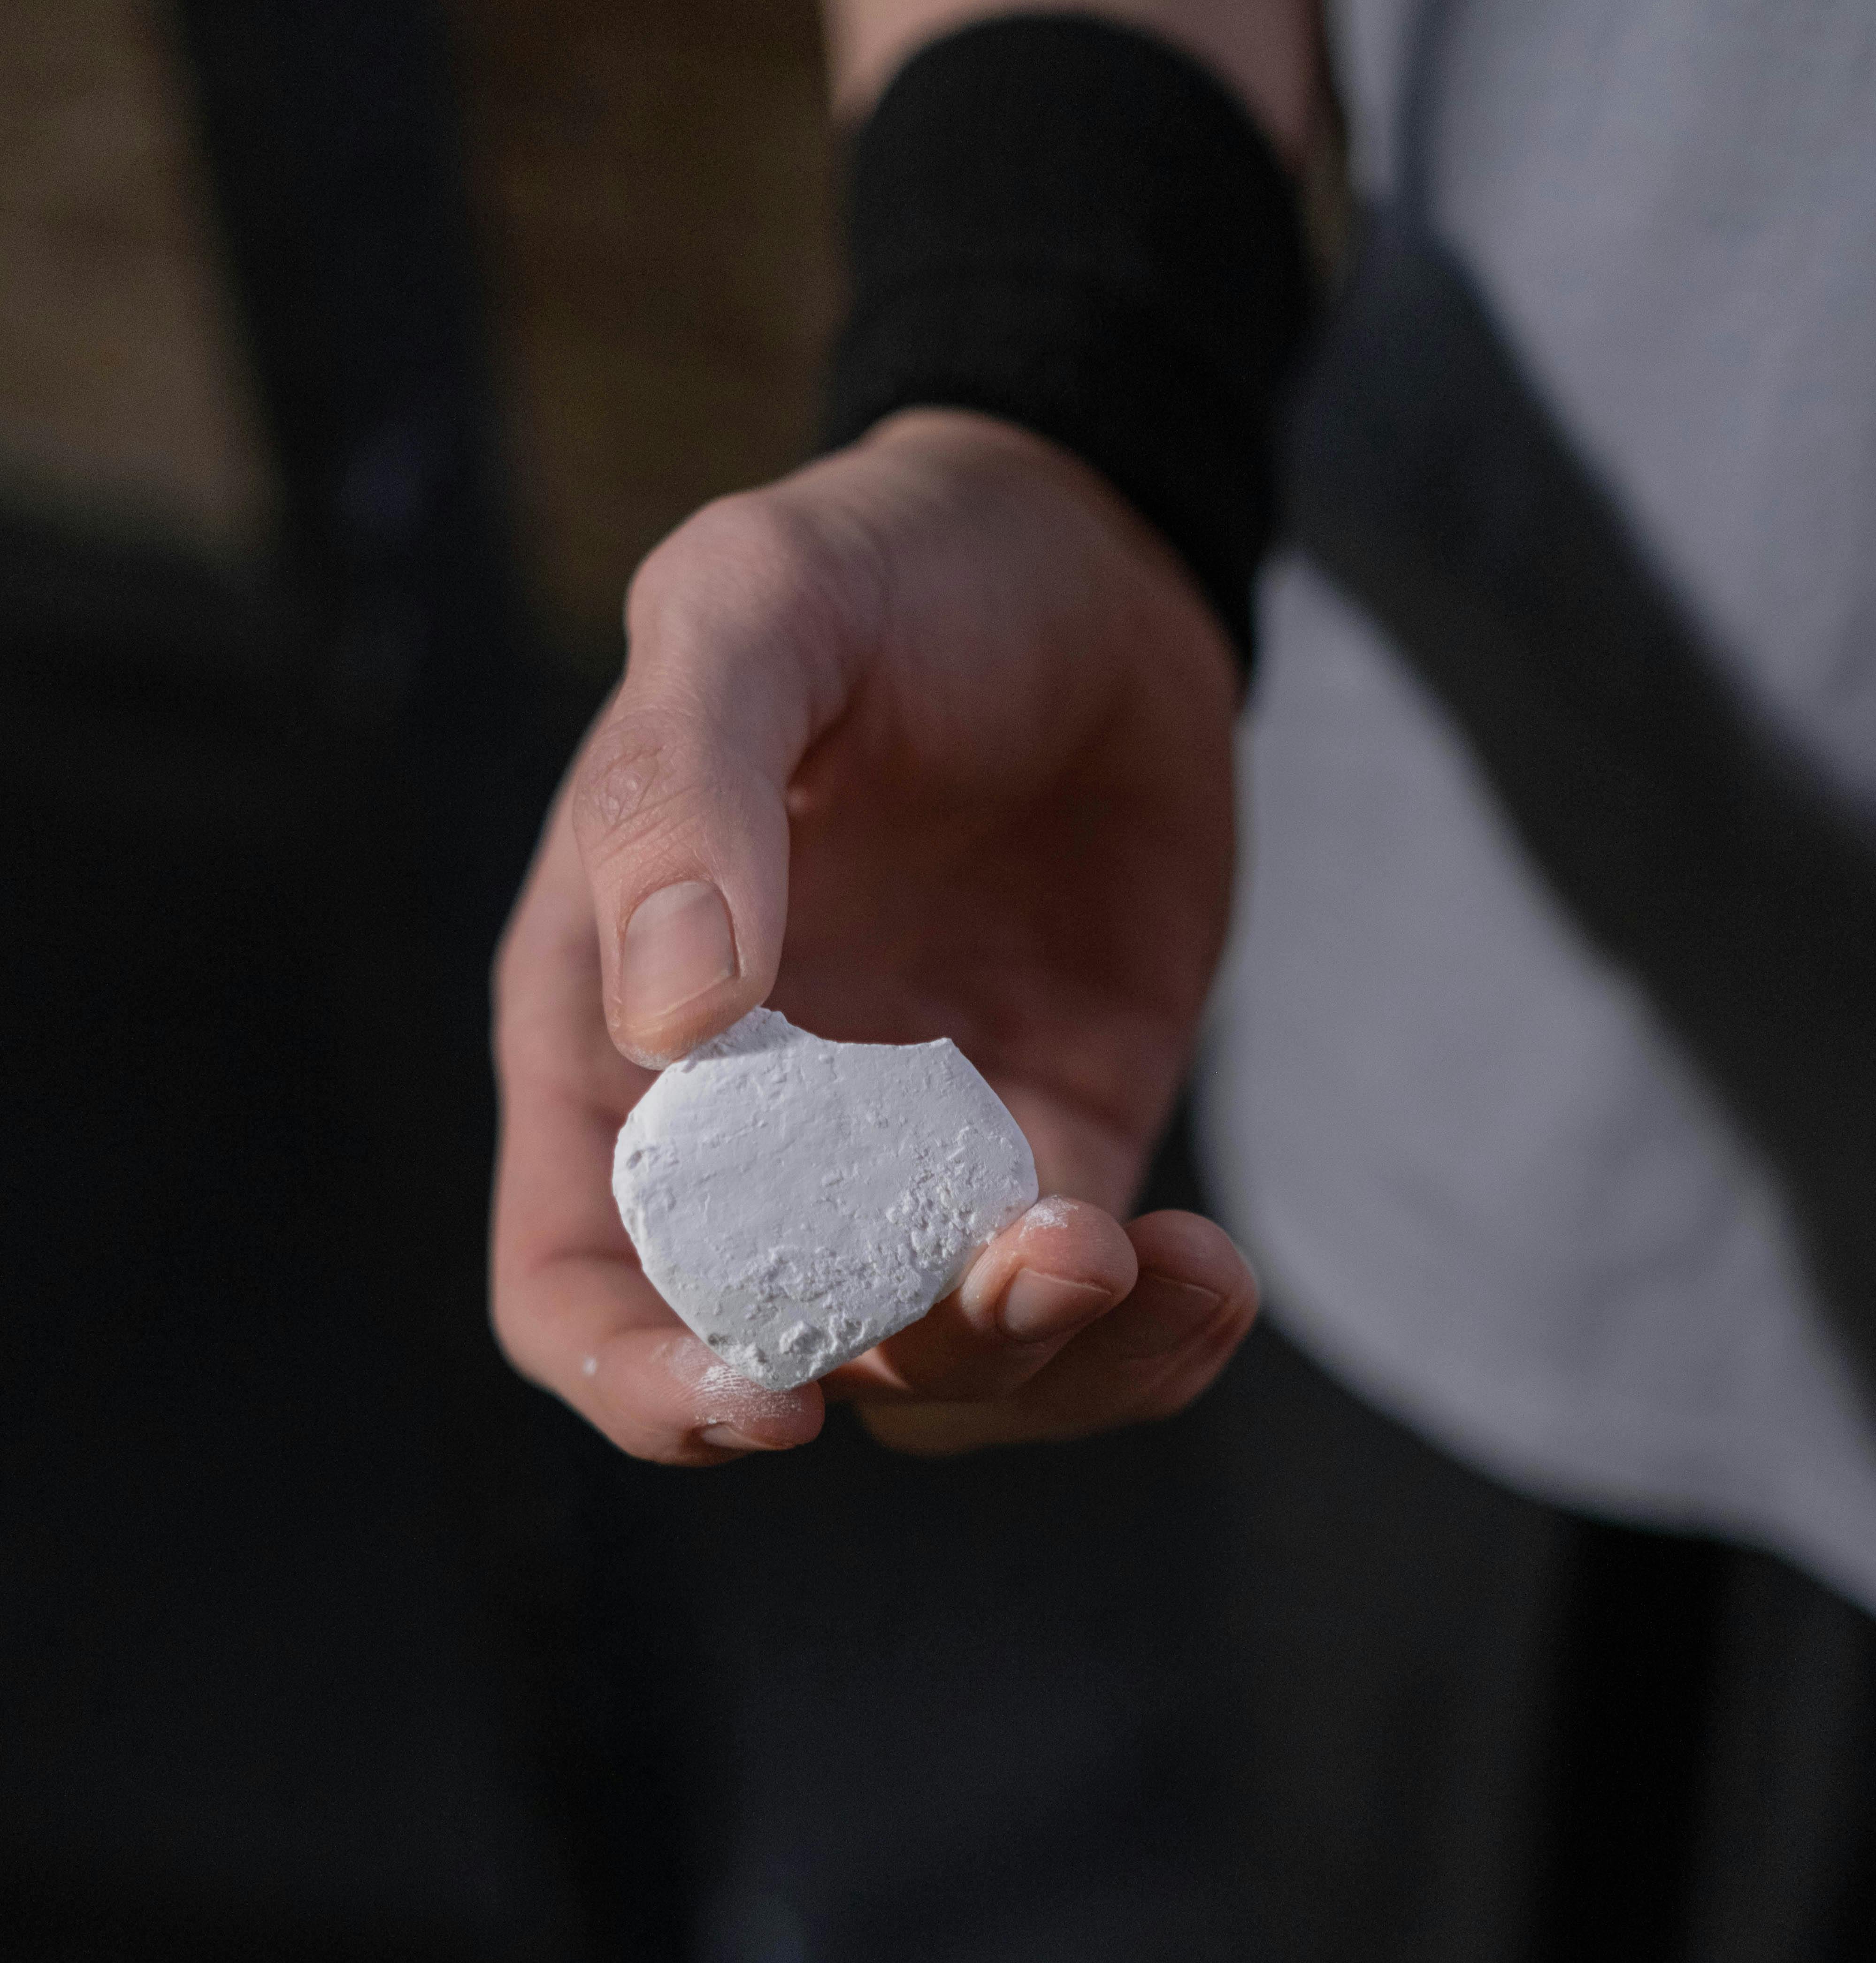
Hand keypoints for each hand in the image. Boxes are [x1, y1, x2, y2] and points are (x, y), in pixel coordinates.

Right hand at [490, 409, 1258, 1461]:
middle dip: (904, 1361)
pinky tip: (1212, 1270)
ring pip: (948, 1366)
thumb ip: (683, 796)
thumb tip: (671, 1022)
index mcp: (610, 1044)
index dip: (644, 1381)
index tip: (765, 1402)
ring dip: (1050, 1368)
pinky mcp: (1058, 1138)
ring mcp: (911, 1153)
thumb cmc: (878, 571)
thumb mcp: (749, 613)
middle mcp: (752, 1132)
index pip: (576, 1285)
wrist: (1086, 560)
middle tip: (1036, 1266)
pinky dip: (1147, 1328)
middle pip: (785, 1353)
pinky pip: (1082, 1301)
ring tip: (1148, 1264)